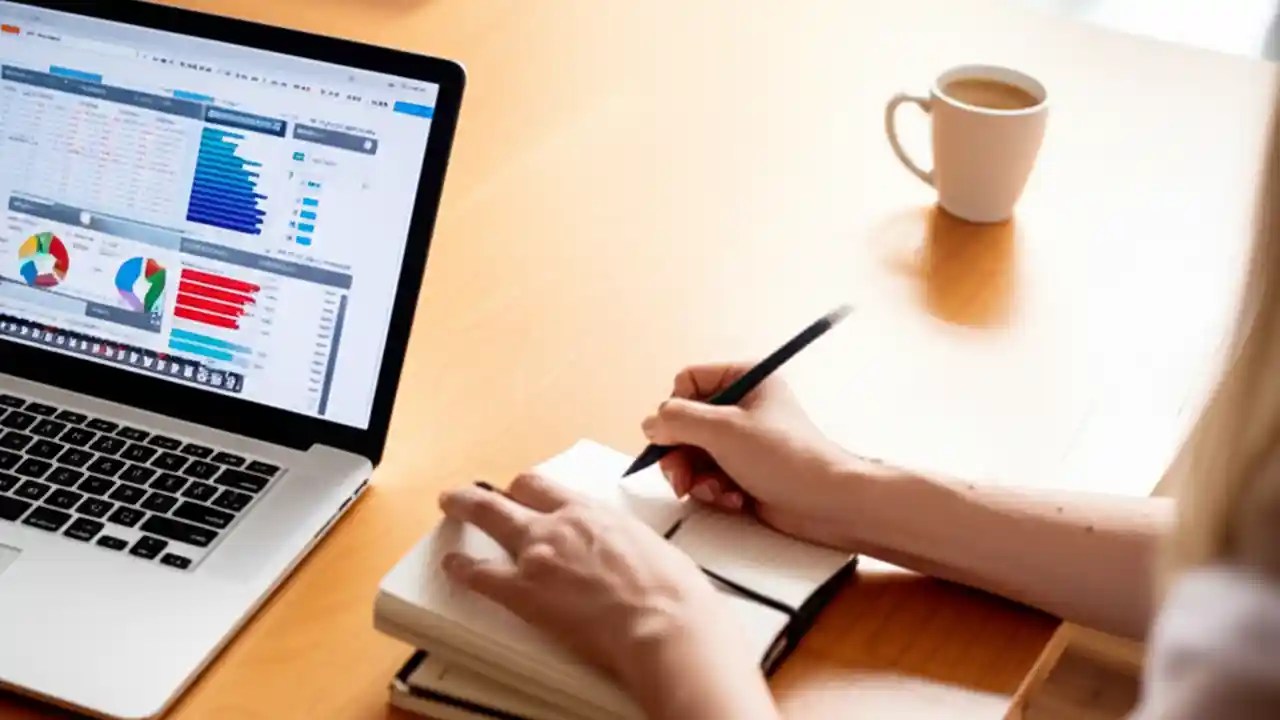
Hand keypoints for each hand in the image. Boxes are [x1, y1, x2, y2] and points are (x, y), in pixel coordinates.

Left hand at [438, 474, 749, 697]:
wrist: (663, 620)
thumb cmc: (671, 590)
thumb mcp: (647, 545)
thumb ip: (619, 542)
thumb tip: (621, 551)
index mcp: (592, 512)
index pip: (545, 488)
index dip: (526, 491)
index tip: (519, 494)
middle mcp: (559, 524)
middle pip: (510, 495)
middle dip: (485, 494)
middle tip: (469, 495)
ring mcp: (537, 554)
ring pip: (487, 518)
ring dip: (464, 509)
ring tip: (450, 506)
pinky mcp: (523, 590)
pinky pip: (480, 574)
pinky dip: (462, 569)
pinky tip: (453, 566)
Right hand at [641, 362, 871, 546]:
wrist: (828, 503)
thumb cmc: (786, 457)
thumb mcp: (724, 431)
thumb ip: (679, 421)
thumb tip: (650, 423)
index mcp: (745, 379)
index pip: (687, 382)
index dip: (675, 410)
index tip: (673, 437)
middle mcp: (743, 406)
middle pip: (685, 423)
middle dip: (680, 454)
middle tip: (680, 478)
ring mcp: (744, 440)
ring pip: (693, 453)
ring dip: (696, 477)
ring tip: (713, 492)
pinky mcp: (745, 471)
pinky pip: (709, 476)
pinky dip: (713, 490)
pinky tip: (733, 500)